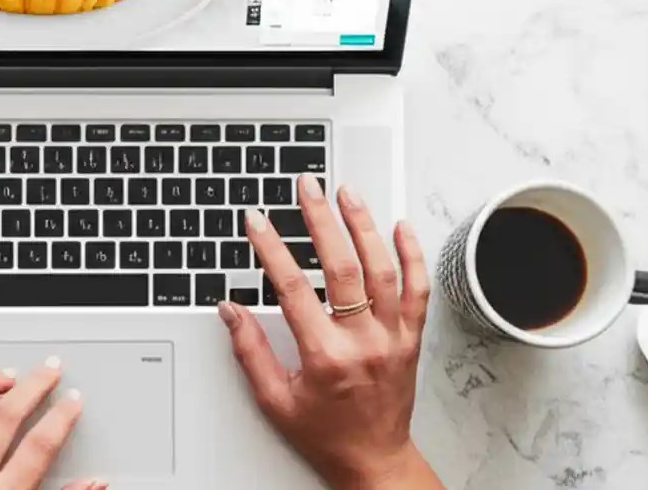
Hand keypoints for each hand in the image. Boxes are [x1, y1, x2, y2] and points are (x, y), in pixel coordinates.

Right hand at [218, 174, 442, 489]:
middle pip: (341, 267)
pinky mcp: (412, 338)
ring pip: (382, 270)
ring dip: (364, 226)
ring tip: (347, 193)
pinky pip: (418, 290)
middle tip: (306, 188)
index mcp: (325, 356)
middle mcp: (363, 342)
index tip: (257, 221)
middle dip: (320, 220)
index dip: (271, 249)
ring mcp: (392, 337)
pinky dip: (412, 255)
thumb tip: (229, 309)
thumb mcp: (274, 400)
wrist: (374, 460)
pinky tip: (400, 227)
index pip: (292, 288)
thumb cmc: (325, 433)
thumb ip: (250, 350)